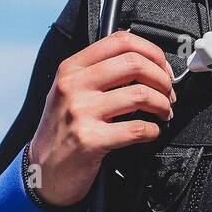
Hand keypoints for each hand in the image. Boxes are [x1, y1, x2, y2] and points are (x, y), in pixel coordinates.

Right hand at [28, 30, 174, 206]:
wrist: (43, 170)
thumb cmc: (62, 131)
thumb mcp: (70, 92)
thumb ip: (99, 73)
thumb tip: (145, 65)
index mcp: (71, 68)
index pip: (120, 41)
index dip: (151, 52)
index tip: (162, 68)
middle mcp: (74, 86)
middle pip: (134, 63)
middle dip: (162, 79)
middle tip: (168, 93)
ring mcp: (81, 112)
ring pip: (140, 94)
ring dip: (162, 105)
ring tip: (163, 113)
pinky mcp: (90, 140)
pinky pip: (137, 129)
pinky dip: (153, 131)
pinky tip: (151, 132)